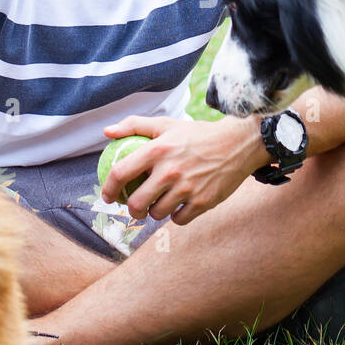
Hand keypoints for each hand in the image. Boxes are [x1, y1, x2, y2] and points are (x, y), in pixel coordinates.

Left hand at [101, 114, 266, 225]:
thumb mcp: (166, 124)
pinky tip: (179, 206)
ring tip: (160, 203)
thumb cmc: (197, 135)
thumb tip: (107, 132)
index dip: (108, 189)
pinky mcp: (202, 202)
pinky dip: (175, 216)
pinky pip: (178, 219)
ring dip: (154, 212)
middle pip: (136, 203)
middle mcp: (170, 171)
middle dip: (131, 210)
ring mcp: (186, 188)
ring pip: (156, 214)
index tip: (108, 196)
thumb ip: (134, 126)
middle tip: (135, 207)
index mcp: (157, 150)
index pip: (120, 173)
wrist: (237, 144)